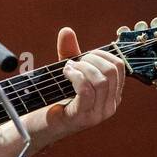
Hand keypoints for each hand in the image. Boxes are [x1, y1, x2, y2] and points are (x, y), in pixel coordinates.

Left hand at [33, 27, 126, 146]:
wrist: (36, 126)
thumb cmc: (53, 100)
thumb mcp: (66, 74)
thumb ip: (69, 53)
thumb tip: (67, 30)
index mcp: (112, 94)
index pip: (120, 66)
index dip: (101, 54)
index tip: (82, 56)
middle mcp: (110, 106)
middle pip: (113, 70)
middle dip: (91, 59)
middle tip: (73, 62)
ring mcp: (98, 114)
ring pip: (101, 80)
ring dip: (82, 67)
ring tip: (67, 68)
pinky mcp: (82, 117)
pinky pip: (86, 90)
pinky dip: (75, 76)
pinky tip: (65, 74)